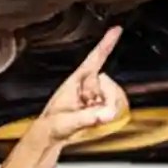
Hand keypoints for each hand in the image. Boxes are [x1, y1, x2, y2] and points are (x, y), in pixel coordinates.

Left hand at [35, 26, 128, 144]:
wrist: (50, 138)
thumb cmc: (51, 126)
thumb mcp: (64, 122)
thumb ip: (86, 117)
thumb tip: (107, 114)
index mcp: (74, 81)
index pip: (94, 59)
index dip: (106, 44)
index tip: (116, 29)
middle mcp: (87, 85)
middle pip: (108, 83)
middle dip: (101, 96)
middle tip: (85, 106)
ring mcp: (94, 96)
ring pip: (113, 96)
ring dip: (103, 107)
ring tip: (86, 113)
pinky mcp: (99, 106)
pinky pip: (114, 106)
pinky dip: (107, 114)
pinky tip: (94, 118)